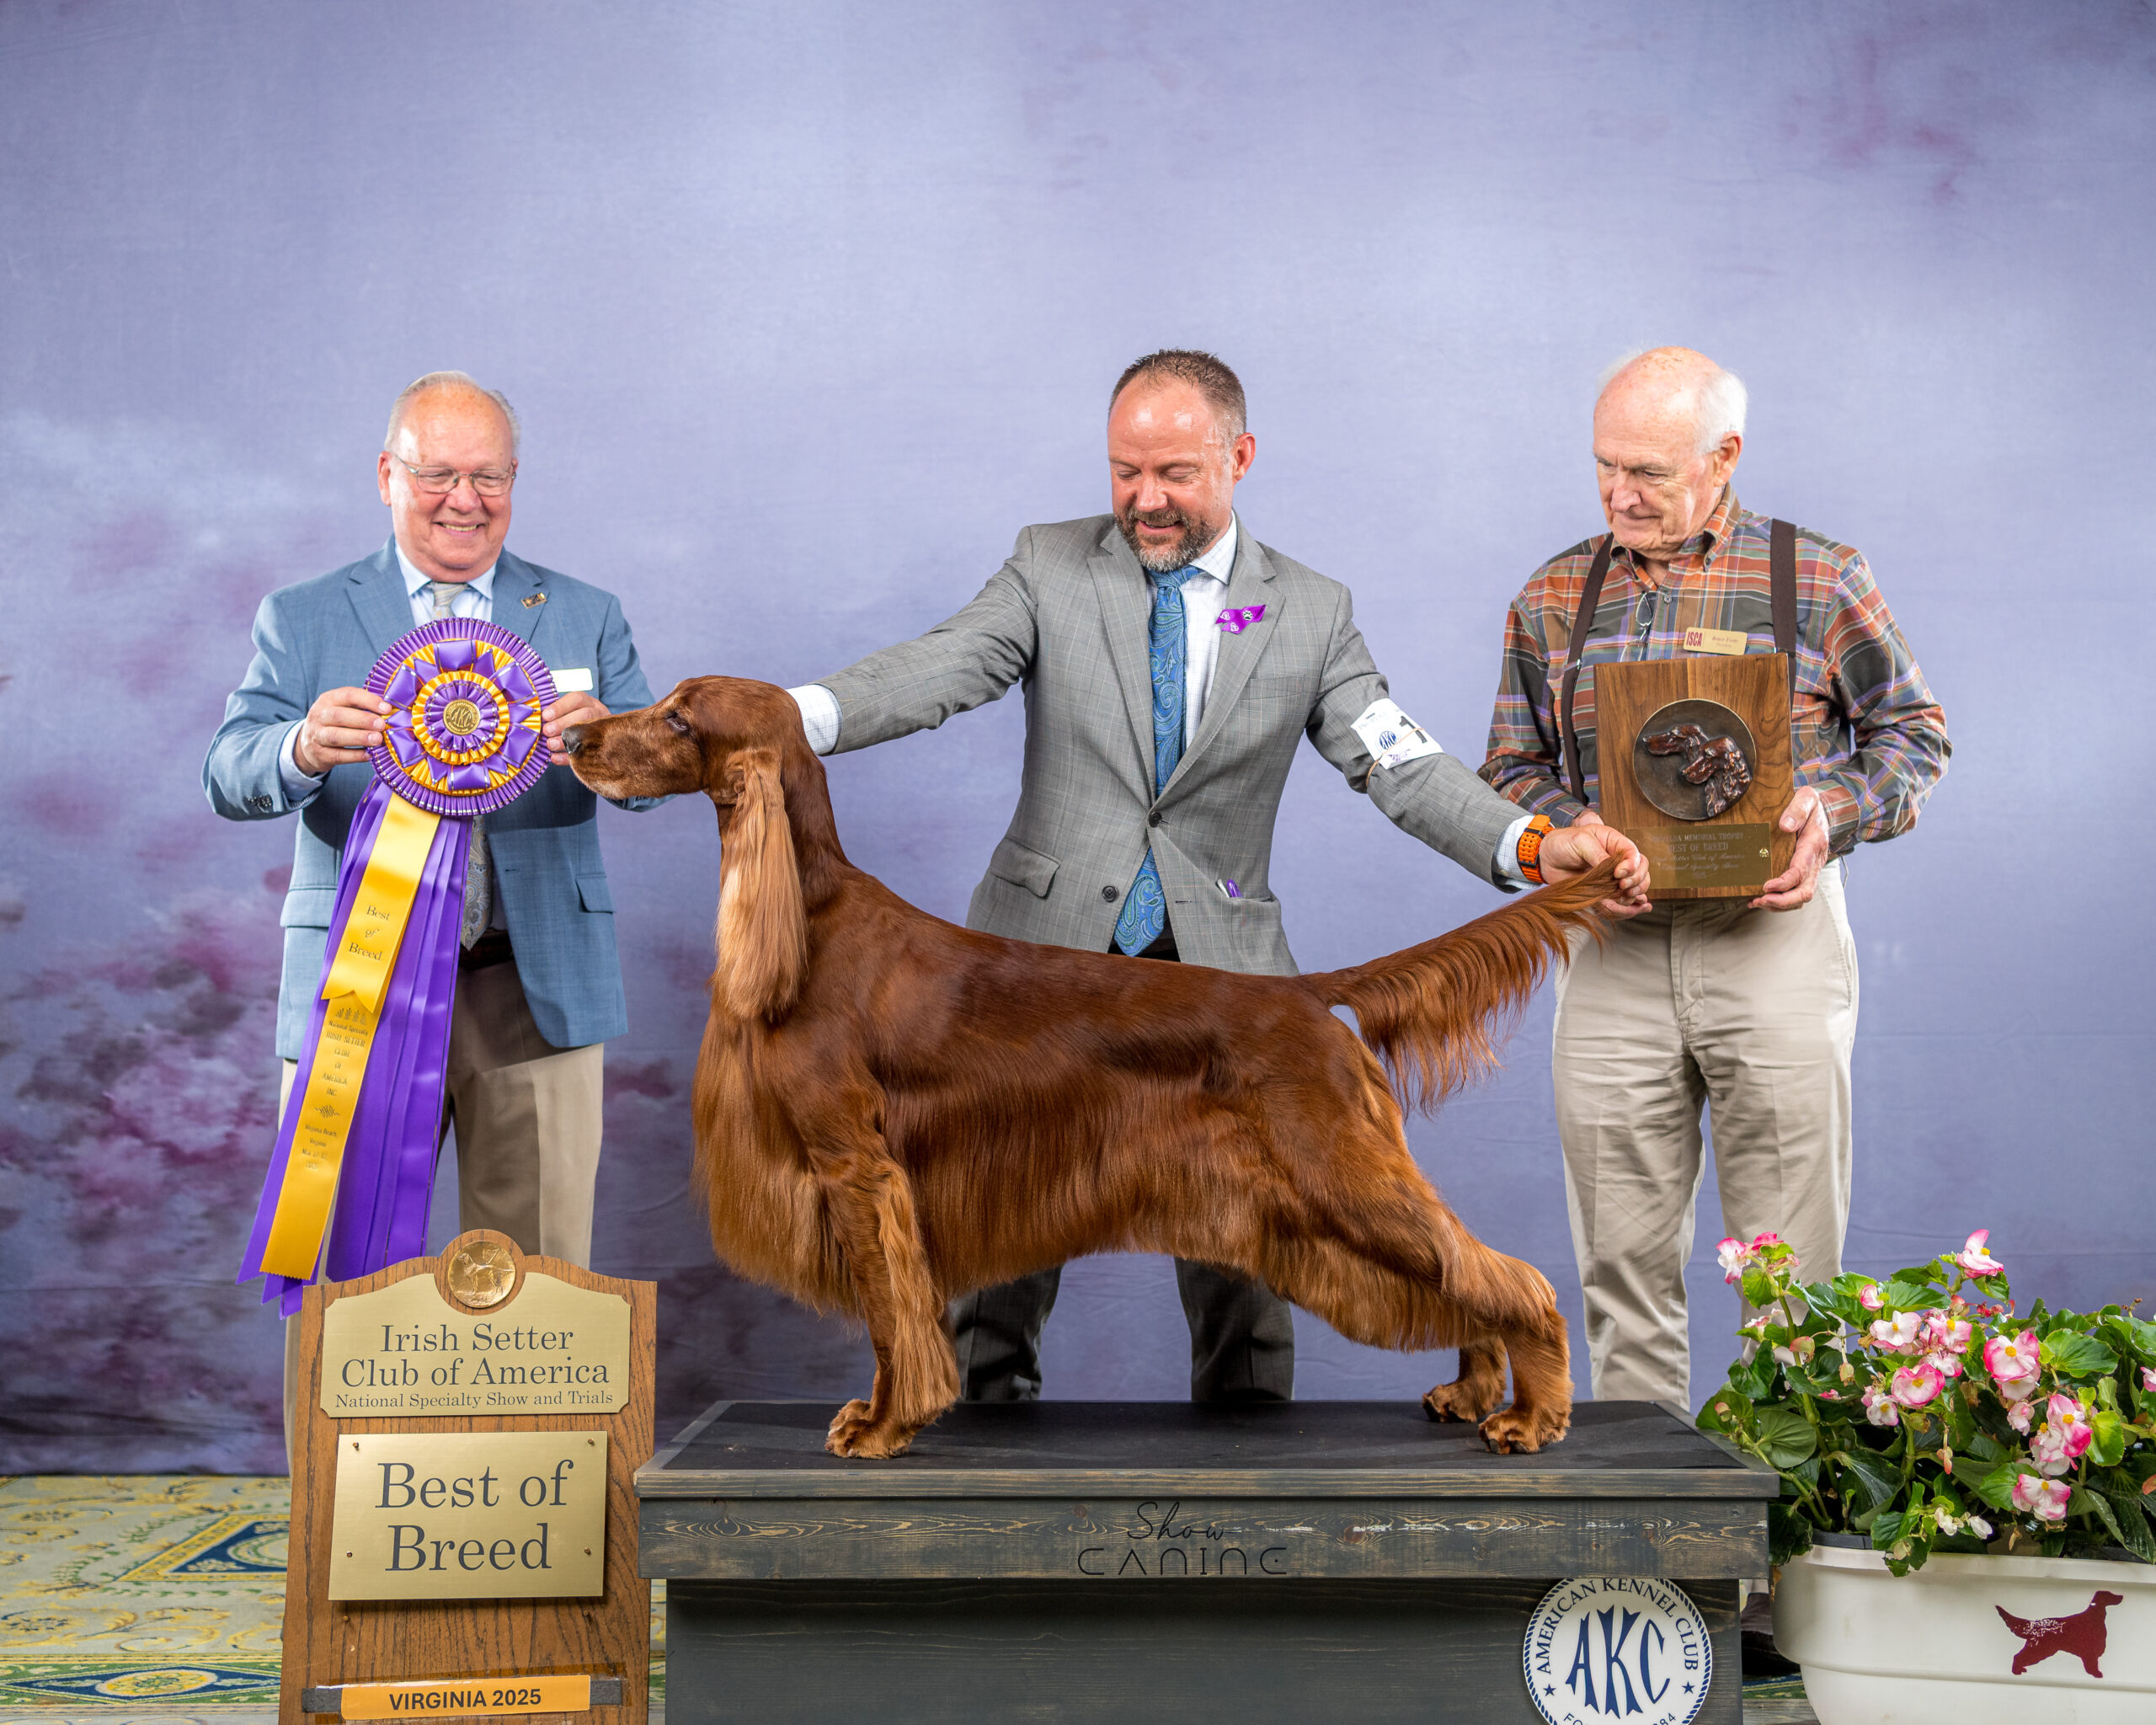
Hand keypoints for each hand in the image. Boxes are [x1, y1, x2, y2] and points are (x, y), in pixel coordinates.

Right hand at [293, 686, 390, 775]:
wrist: (309, 743)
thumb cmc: (336, 722)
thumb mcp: (343, 708)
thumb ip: (363, 707)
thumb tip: (392, 711)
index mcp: (328, 699)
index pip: (348, 695)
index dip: (368, 700)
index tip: (386, 708)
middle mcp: (319, 715)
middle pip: (339, 716)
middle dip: (363, 720)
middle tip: (382, 725)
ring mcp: (316, 735)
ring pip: (336, 736)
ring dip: (359, 738)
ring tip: (378, 739)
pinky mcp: (319, 754)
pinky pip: (338, 755)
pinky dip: (355, 755)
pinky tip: (370, 755)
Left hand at [543, 692, 609, 765]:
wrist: (603, 738)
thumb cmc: (576, 721)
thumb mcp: (569, 712)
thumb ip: (555, 714)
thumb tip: (536, 720)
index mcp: (588, 702)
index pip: (577, 699)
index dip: (560, 707)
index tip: (545, 716)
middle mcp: (598, 714)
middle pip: (584, 715)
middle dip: (563, 723)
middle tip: (547, 731)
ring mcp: (602, 731)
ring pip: (588, 733)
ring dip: (566, 740)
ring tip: (550, 745)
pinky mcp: (600, 748)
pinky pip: (586, 753)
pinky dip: (569, 757)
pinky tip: (555, 758)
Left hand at [1536, 820, 1652, 916]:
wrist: (1546, 858)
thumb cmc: (1562, 843)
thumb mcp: (1580, 841)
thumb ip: (1598, 854)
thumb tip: (1614, 871)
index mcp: (1615, 843)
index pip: (1635, 855)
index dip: (1632, 866)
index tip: (1619, 874)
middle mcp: (1618, 861)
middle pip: (1641, 872)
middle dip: (1637, 882)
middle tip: (1623, 887)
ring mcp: (1612, 877)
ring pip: (1635, 888)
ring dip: (1633, 896)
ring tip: (1624, 898)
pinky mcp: (1604, 891)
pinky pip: (1619, 901)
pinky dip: (1625, 908)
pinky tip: (1629, 908)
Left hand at [1752, 787, 1829, 909]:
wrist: (1818, 809)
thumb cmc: (1808, 804)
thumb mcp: (1806, 798)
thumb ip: (1797, 809)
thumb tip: (1785, 826)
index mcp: (1814, 844)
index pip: (1801, 871)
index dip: (1784, 883)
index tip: (1766, 886)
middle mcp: (1815, 861)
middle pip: (1805, 892)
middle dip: (1782, 901)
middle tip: (1760, 900)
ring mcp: (1810, 869)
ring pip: (1800, 897)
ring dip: (1779, 904)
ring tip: (1756, 902)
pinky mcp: (1803, 873)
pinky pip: (1794, 893)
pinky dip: (1779, 901)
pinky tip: (1760, 899)